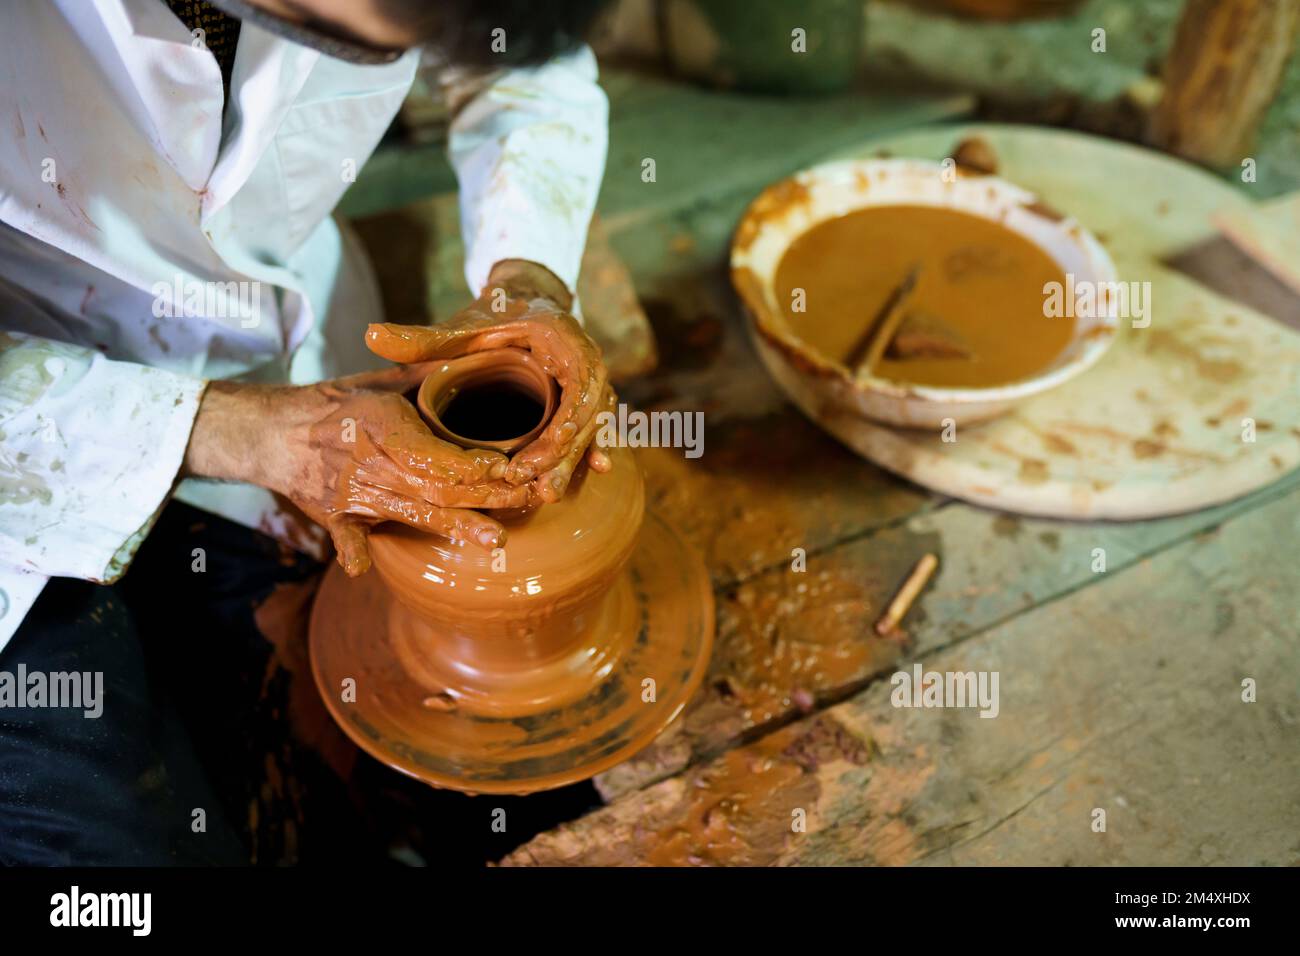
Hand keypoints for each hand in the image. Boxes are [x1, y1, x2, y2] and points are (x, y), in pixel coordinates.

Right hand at [183, 366, 532, 576]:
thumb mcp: (382, 382)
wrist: (275, 433)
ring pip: (412, 513)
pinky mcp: (338, 516)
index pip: (433, 448)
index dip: (470, 461)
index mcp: (381, 424)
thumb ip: (428, 375)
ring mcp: (352, 493)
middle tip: (526, 499)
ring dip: (454, 527)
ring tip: (495, 539)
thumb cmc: (340, 405)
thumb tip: (482, 354)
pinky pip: (346, 535)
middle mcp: (369, 461)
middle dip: (485, 496)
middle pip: (435, 485)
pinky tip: (360, 568)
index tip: (508, 465)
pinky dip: (350, 549)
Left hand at [365, 259, 613, 504]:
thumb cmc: (496, 315)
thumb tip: (369, 335)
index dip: (566, 419)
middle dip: (563, 453)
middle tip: (534, 484)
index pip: (577, 383)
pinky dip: (592, 449)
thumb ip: (423, 337)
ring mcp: (590, 382)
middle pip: (587, 413)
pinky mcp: (587, 399)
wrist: (528, 301)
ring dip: (572, 460)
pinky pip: (596, 426)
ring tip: (548, 493)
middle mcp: (585, 360)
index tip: (542, 449)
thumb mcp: (463, 326)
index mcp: (561, 338)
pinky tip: (597, 473)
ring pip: (592, 426)